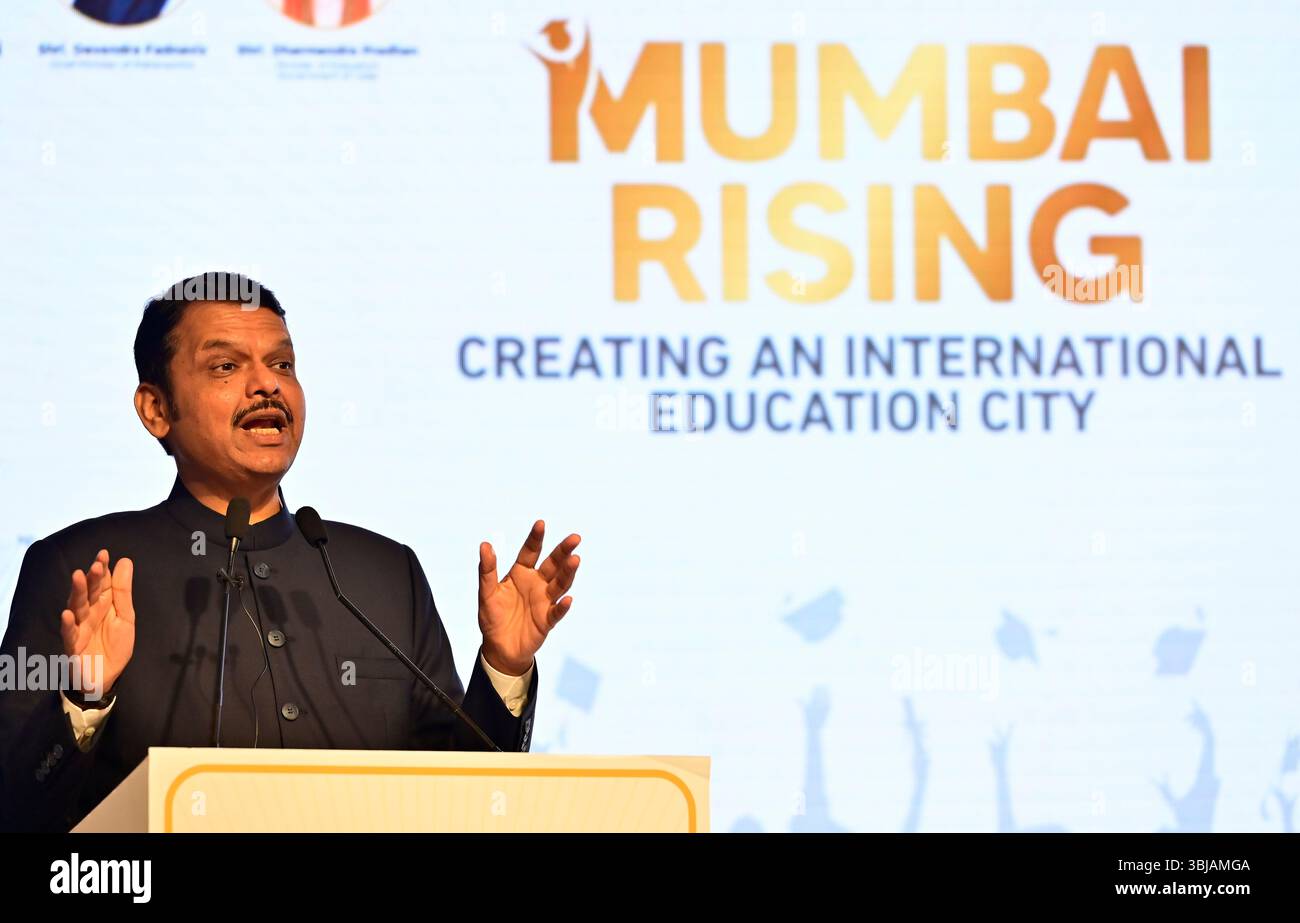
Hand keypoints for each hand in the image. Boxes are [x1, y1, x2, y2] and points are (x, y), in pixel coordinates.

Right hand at [59, 549, 134, 698]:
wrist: (107, 677)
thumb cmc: (115, 646)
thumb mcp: (126, 617)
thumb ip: (123, 591)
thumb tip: (124, 561)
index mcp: (102, 605)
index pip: (100, 583)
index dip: (102, 569)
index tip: (104, 554)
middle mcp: (88, 613)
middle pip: (87, 593)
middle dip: (90, 578)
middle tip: (95, 564)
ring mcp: (79, 628)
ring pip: (76, 608)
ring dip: (77, 593)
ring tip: (78, 577)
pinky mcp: (73, 645)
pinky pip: (69, 634)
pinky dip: (67, 624)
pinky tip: (67, 614)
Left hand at [477, 521, 579, 674]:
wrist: (499, 648)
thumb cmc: (493, 618)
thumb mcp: (486, 593)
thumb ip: (487, 570)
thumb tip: (485, 544)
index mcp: (521, 573)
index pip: (530, 552)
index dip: (536, 538)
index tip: (541, 523)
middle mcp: (536, 584)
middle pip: (552, 564)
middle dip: (563, 551)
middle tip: (575, 538)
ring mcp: (544, 601)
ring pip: (559, 584)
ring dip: (568, 573)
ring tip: (575, 559)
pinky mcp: (547, 620)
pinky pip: (556, 612)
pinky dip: (562, 606)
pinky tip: (567, 599)